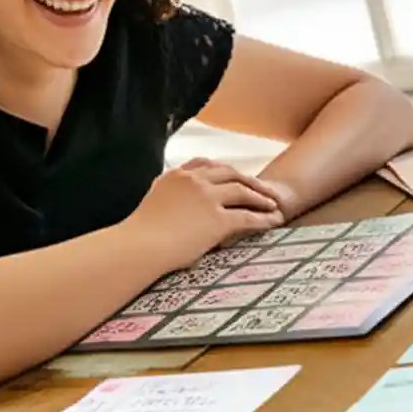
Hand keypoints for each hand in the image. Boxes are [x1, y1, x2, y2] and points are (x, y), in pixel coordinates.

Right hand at [125, 159, 285, 266]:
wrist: (138, 247)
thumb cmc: (138, 235)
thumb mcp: (152, 204)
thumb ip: (166, 197)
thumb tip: (168, 206)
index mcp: (176, 176)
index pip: (205, 165)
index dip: (224, 170)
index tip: (235, 175)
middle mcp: (193, 181)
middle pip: (229, 173)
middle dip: (249, 180)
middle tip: (264, 188)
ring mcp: (207, 198)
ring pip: (242, 190)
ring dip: (261, 196)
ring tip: (274, 204)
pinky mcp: (217, 219)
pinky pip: (247, 216)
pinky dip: (263, 218)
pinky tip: (273, 222)